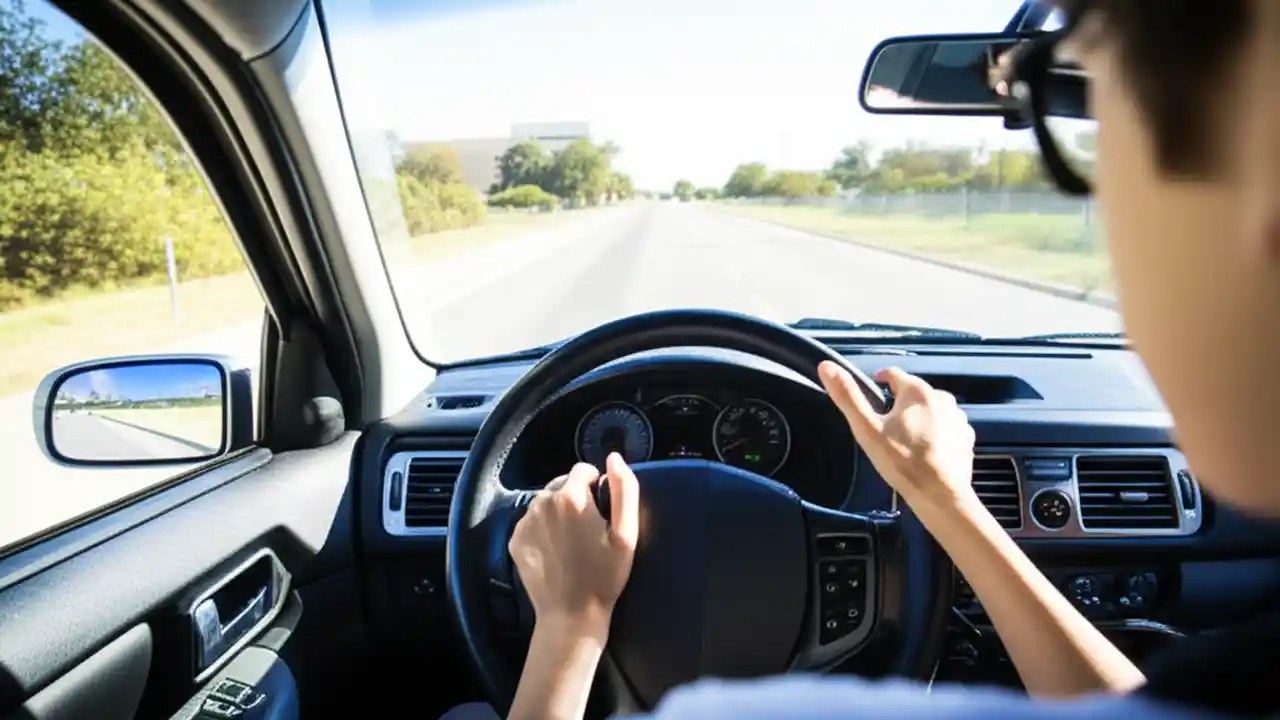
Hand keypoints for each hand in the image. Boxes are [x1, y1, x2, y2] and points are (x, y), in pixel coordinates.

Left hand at [509, 453, 640, 633]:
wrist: (571, 615)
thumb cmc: (604, 576)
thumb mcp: (627, 533)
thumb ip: (624, 488)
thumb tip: (613, 458)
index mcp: (570, 497)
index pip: (583, 470)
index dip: (597, 487)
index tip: (603, 512)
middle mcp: (542, 503)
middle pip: (562, 484)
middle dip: (576, 498)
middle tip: (589, 530)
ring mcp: (525, 522)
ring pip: (546, 502)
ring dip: (559, 512)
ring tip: (572, 542)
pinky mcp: (515, 539)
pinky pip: (532, 521)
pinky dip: (544, 529)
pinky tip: (556, 551)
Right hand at [818, 361, 976, 508]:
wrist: (940, 495)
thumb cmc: (901, 461)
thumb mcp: (867, 429)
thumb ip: (847, 396)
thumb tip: (826, 366)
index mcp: (916, 391)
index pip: (892, 374)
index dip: (878, 382)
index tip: (871, 396)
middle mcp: (942, 397)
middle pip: (912, 394)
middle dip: (898, 405)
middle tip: (885, 428)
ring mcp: (958, 417)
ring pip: (930, 410)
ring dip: (918, 419)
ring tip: (905, 443)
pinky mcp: (966, 437)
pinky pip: (946, 427)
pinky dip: (935, 434)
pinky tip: (925, 452)